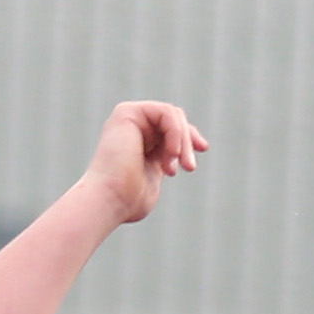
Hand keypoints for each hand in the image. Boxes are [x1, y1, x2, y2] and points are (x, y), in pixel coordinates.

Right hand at [84, 101, 208, 225]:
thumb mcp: (154, 177)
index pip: (171, 128)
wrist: (110, 200)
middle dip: (187, 141)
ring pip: (172, 115)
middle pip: (174, 119)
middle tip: (189, 167)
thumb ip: (163, 163)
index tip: (203, 148)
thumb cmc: (128, 200)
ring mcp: (128, 117)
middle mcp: (131, 126)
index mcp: (137, 140)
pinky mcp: (127, 112)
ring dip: (182, 141)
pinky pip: (166, 113)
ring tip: (179, 165)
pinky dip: (175, 132)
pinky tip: (171, 153)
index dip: (190, 135)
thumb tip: (172, 162)